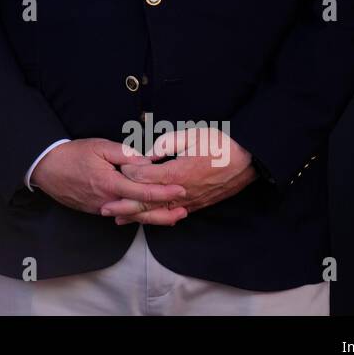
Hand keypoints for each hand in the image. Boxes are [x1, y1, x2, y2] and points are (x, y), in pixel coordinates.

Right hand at [31, 137, 186, 221]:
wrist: (47, 167)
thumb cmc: (73, 154)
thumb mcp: (100, 146)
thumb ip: (126, 154)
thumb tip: (148, 160)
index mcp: (110, 183)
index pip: (143, 192)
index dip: (164, 192)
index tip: (181, 190)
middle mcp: (107, 200)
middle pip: (141, 212)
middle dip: (164, 214)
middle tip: (184, 212)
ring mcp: (100, 208)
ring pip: (131, 217)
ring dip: (152, 218)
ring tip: (171, 218)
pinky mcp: (94, 210)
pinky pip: (120, 215)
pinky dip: (136, 216)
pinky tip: (146, 215)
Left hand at [102, 127, 255, 225]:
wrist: (248, 160)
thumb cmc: (219, 144)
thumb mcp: (191, 135)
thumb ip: (167, 144)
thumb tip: (148, 153)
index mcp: (178, 172)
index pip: (145, 178)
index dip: (129, 173)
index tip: (118, 167)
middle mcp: (182, 191)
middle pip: (148, 202)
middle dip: (124, 206)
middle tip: (105, 208)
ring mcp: (190, 200)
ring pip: (159, 212)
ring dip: (137, 216)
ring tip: (118, 219)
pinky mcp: (198, 204)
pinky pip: (173, 214)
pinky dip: (157, 218)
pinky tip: (148, 219)